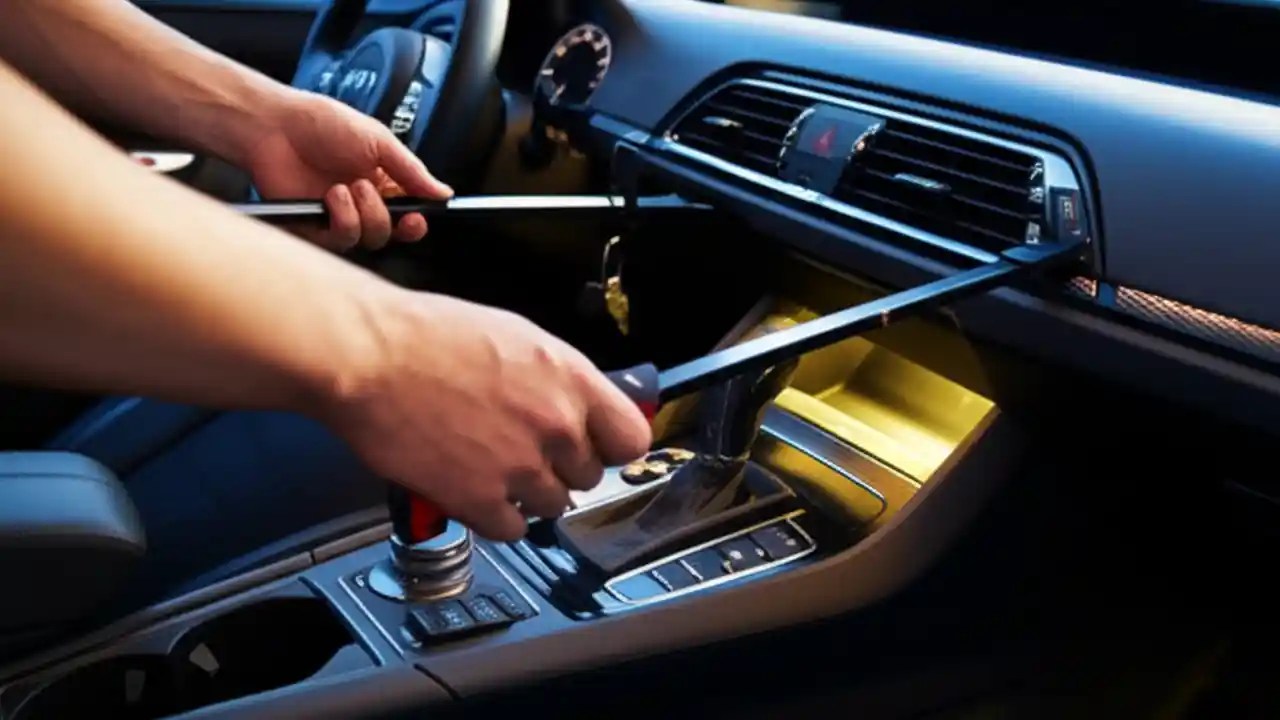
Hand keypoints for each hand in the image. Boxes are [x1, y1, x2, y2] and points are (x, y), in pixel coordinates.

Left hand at [244, 90, 452, 251]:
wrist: (276, 127)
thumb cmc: (322, 124)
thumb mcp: (378, 140)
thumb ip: (412, 170)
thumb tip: (443, 192)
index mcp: (382, 182)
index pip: (407, 215)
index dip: (415, 223)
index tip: (416, 218)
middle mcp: (362, 203)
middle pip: (388, 233)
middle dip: (384, 217)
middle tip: (367, 188)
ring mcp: (337, 216)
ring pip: (366, 240)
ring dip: (360, 216)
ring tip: (342, 188)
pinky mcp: (314, 227)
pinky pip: (338, 242)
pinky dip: (340, 221)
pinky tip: (330, 198)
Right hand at [318, 290, 652, 540]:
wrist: (368, 355)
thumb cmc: (427, 335)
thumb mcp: (514, 336)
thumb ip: (556, 378)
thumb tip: (577, 406)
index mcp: (570, 378)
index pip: (630, 438)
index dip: (610, 447)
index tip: (595, 448)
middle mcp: (556, 425)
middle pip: (588, 476)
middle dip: (559, 467)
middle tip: (522, 450)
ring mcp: (521, 467)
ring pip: (553, 506)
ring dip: (527, 494)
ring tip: (492, 468)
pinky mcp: (481, 500)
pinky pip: (513, 529)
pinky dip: (496, 517)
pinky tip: (474, 490)